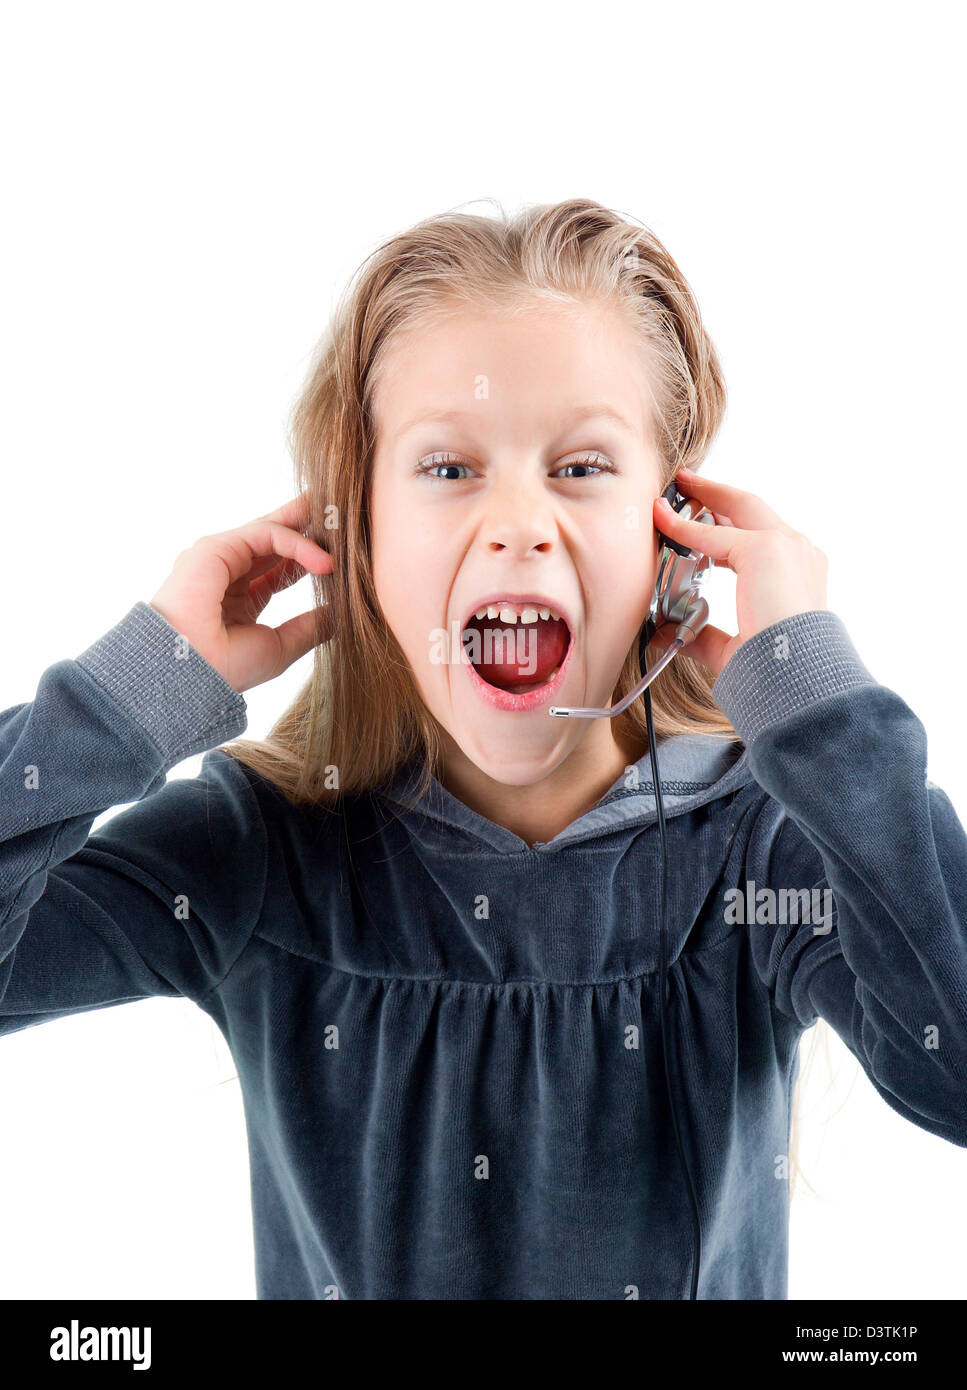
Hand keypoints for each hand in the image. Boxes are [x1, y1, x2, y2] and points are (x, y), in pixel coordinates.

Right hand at [149, 493, 333, 692]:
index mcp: (238, 599)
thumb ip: (310, 627)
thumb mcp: (280, 646)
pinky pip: (266, 534)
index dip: (308, 559)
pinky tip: (324, 562)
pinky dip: (298, 543)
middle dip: (306, 526)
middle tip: (337, 515)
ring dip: (306, 524)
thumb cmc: (226, 668)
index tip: (340, 557)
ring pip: (270, 530)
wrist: (189, 672)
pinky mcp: (216, 547)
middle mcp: (226, 574)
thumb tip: (341, 614)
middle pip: (273, 541)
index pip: (278, 568)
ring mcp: (219, 558)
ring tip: (340, 521)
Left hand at [650, 467, 827, 676]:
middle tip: (689, 482)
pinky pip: (714, 533)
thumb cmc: (775, 669)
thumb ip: (702, 636)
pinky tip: (665, 520)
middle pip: (753, 509)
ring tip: (681, 484)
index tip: (700, 517)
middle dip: (718, 493)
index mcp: (798, 573)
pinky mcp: (766, 549)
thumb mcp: (732, 648)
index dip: (724, 526)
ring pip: (741, 507)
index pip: (758, 538)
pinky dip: (686, 527)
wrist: (797, 676)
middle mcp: (798, 552)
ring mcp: (787, 546)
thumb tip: (666, 634)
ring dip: (707, 494)